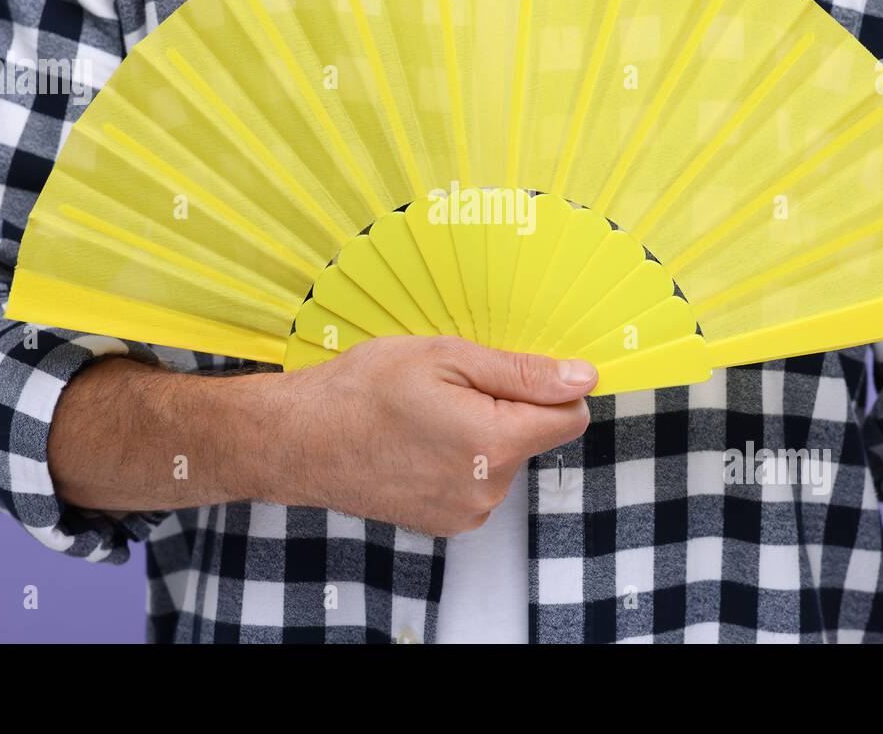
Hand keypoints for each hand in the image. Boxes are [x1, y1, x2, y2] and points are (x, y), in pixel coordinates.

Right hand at [268, 336, 595, 535]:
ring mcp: (466, 514)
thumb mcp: (446, 357)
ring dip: (480, 435)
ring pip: (503, 460)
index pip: (572, 416)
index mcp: (496, 442)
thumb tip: (583, 379)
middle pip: (533, 437)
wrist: (299, 440)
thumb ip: (522, 372)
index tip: (510, 372)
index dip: (550, 387)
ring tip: (425, 417)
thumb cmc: (364, 390)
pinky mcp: (444, 524)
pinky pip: (477, 484)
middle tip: (448, 388)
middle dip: (506, 408)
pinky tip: (417, 444)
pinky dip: (458, 462)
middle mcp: (489, 490)